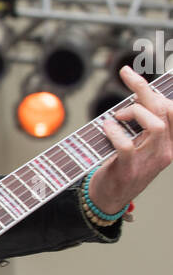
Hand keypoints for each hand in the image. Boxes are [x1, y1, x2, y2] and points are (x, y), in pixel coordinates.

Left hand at [89, 65, 172, 214]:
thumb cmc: (121, 166)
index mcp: (169, 144)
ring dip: (135, 111)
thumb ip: (143, 125)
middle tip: (126, 75)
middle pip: (165, 112)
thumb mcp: (140, 145)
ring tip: (117, 115)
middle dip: (145, 89)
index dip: (159, 91)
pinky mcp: (128, 170)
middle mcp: (164, 152)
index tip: (138, 77)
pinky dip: (114, 132)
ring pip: (155, 125)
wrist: (108, 199)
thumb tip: (138, 95)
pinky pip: (126, 145)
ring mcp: (148, 162)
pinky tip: (107, 128)